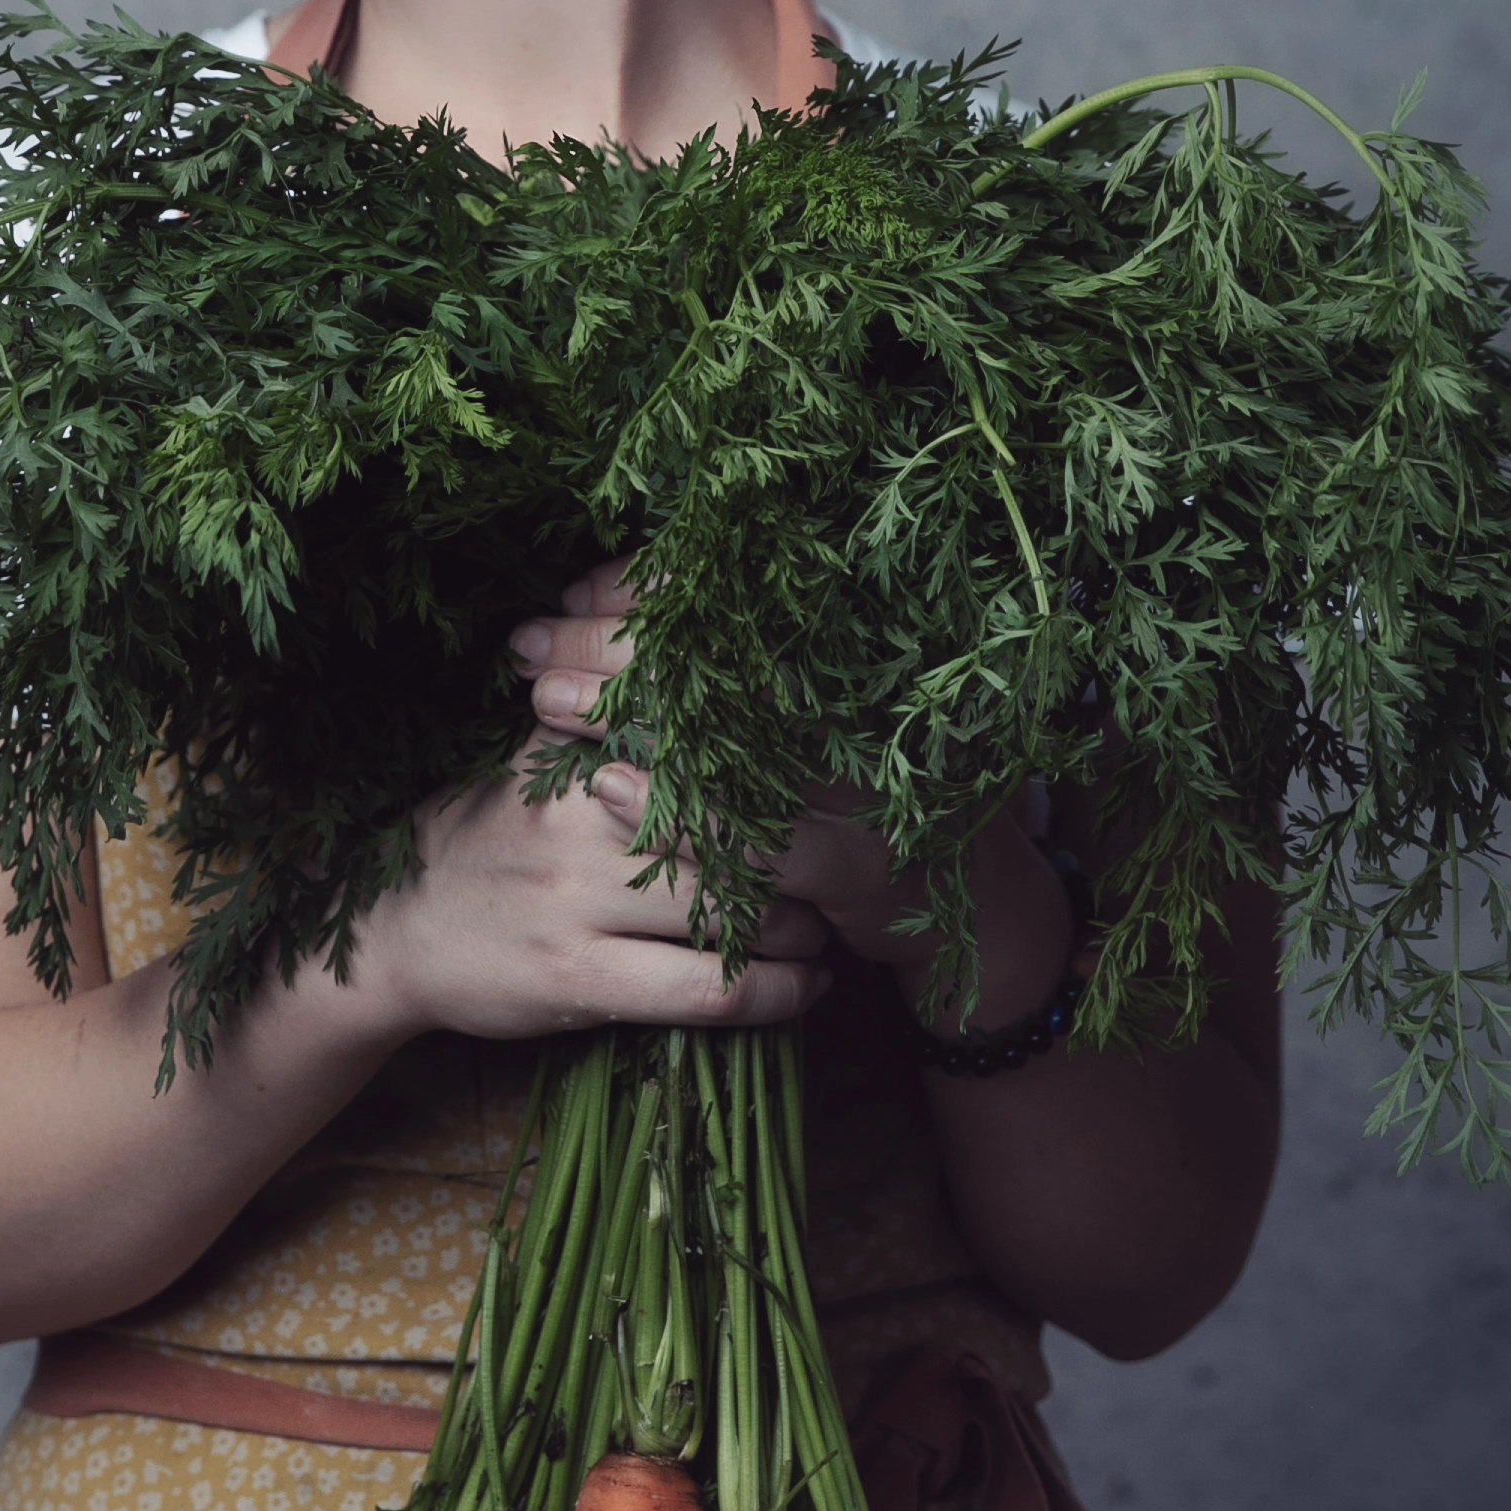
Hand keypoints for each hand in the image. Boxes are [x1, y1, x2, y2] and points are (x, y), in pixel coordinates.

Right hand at [349, 557, 832, 1040]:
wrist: (390, 927)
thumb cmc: (484, 838)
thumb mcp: (538, 758)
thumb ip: (616, 721)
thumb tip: (710, 673)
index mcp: (583, 748)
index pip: (707, 735)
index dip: (784, 759)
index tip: (826, 783)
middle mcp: (584, 812)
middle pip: (739, 819)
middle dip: (802, 851)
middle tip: (833, 869)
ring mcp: (579, 896)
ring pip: (739, 903)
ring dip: (802, 924)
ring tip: (819, 929)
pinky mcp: (578, 975)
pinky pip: (710, 986)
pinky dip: (776, 991)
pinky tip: (801, 987)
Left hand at [508, 557, 1078, 1033]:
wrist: (979, 920)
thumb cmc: (867, 814)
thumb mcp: (813, 736)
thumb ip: (735, 680)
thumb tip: (606, 606)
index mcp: (850, 666)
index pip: (738, 600)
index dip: (651, 590)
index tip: (574, 592)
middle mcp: (868, 711)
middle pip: (726, 653)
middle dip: (617, 642)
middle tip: (531, 640)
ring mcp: (867, 787)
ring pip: (732, 734)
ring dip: (628, 711)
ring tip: (543, 698)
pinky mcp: (859, 867)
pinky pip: (757, 838)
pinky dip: (674, 810)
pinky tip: (600, 788)